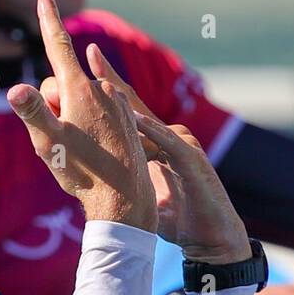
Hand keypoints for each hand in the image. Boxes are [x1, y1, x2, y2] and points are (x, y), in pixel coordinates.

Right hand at [6, 0, 157, 231]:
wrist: (126, 200)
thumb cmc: (85, 174)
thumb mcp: (50, 144)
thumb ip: (32, 112)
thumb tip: (16, 88)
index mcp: (80, 90)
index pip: (57, 46)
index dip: (48, 19)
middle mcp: (102, 90)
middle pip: (60, 84)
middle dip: (51, 105)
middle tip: (59, 141)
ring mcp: (116, 103)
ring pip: (78, 100)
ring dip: (68, 118)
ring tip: (76, 152)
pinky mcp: (126, 117)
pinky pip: (95, 112)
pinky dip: (85, 126)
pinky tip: (91, 152)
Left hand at [88, 45, 250, 262]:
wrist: (209, 240)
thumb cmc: (177, 218)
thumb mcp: (143, 193)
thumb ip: (125, 176)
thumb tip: (95, 173)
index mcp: (155, 145)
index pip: (125, 113)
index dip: (105, 90)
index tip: (84, 66)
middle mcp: (169, 139)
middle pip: (136, 106)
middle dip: (112, 81)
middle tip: (92, 54)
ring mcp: (183, 147)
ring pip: (150, 121)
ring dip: (126, 104)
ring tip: (102, 82)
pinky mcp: (193, 162)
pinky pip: (169, 144)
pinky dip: (151, 131)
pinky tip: (132, 119)